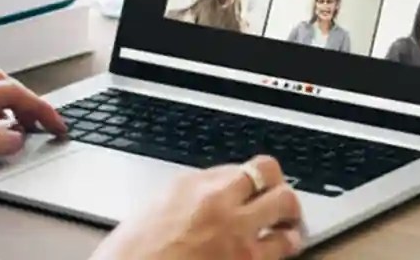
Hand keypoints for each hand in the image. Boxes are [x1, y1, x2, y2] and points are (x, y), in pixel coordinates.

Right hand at [91, 156, 303, 259]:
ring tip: (289, 230)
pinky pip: (282, 249)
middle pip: (268, 172)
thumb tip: (204, 205)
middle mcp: (217, 200)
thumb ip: (185, 203)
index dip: (248, 182)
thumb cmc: (129, 258)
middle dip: (277, 187)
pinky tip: (282, 253)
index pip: (236, 167)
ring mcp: (236, 231)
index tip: (251, 191)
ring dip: (290, 218)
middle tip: (279, 204)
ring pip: (286, 206)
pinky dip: (285, 250)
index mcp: (188, 184)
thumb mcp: (151, 213)